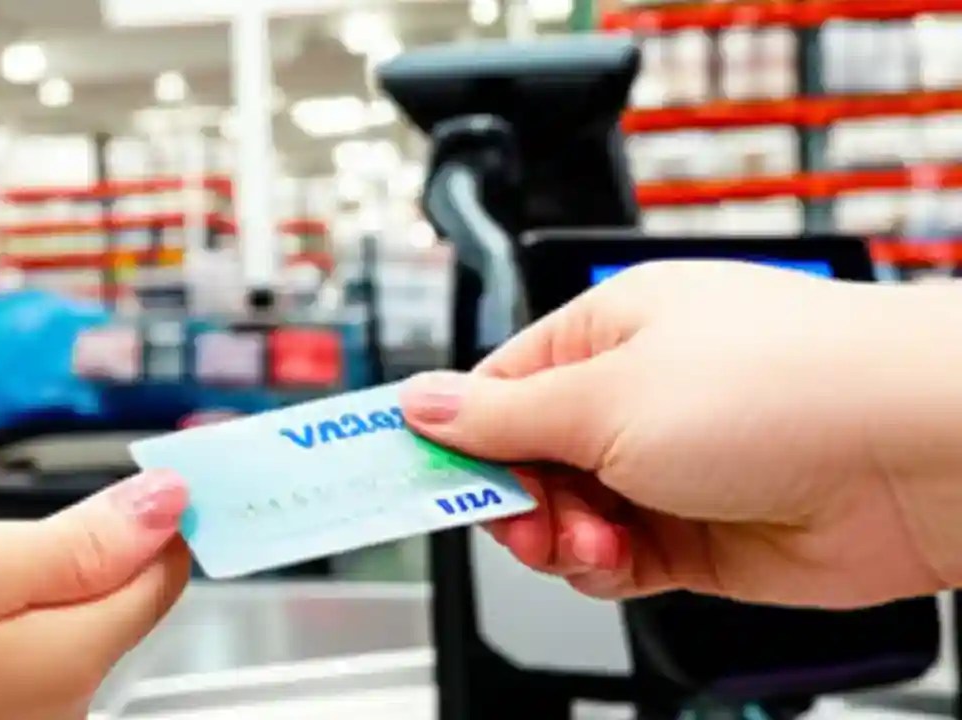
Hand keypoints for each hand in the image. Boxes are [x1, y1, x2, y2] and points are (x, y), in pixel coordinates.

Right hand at [400, 261, 961, 608]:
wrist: (917, 452)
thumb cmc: (783, 384)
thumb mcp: (607, 395)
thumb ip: (504, 416)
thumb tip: (422, 402)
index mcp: (608, 332)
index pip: (499, 386)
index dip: (456, 435)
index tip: (417, 475)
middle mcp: (636, 396)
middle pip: (526, 460)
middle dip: (510, 496)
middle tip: (514, 516)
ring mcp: (669, 466)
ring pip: (567, 518)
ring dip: (560, 538)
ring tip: (585, 539)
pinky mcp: (699, 534)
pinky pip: (615, 561)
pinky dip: (602, 568)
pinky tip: (615, 559)